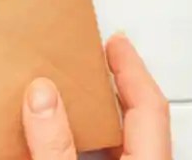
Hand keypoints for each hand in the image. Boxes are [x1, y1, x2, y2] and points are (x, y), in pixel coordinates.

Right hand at [22, 33, 171, 159]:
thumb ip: (53, 143)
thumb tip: (42, 96)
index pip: (150, 105)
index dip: (131, 68)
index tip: (116, 43)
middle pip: (141, 119)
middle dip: (119, 84)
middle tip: (101, 60)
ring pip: (126, 142)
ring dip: (102, 115)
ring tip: (77, 95)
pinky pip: (110, 159)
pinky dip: (91, 141)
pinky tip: (67, 138)